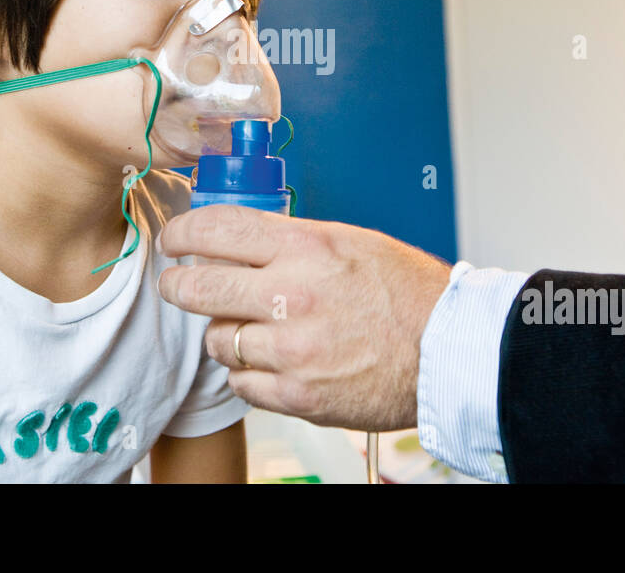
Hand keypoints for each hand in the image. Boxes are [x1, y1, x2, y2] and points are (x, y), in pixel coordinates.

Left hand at [156, 204, 451, 431]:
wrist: (449, 351)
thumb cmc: (408, 294)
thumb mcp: (350, 242)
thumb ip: (291, 242)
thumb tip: (238, 242)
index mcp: (307, 248)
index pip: (217, 229)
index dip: (183, 233)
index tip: (174, 239)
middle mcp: (294, 295)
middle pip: (198, 288)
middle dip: (178, 286)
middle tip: (177, 286)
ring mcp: (293, 349)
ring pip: (218, 341)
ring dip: (225, 335)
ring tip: (251, 329)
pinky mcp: (298, 395)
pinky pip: (242, 383)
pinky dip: (249, 374)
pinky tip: (273, 362)